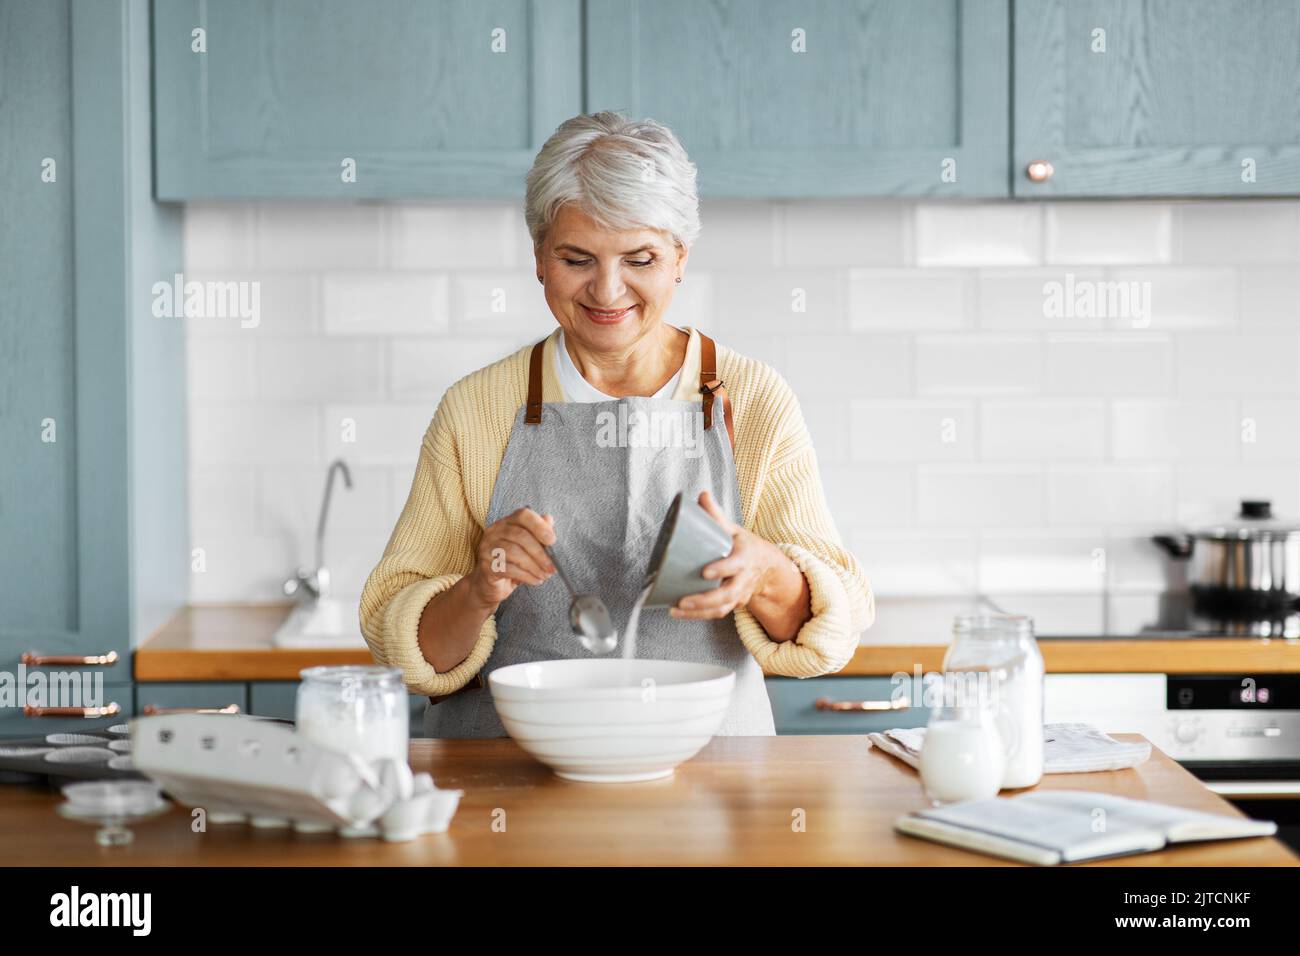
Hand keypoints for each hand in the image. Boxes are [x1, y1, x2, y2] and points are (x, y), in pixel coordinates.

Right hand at [466, 507, 555, 609]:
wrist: (489, 585)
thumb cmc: (512, 563)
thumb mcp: (527, 547)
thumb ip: (538, 533)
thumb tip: (549, 519)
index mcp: (506, 523)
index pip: (523, 515)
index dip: (539, 526)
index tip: (552, 541)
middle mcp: (494, 532)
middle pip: (520, 535)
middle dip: (540, 552)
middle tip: (552, 566)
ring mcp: (487, 548)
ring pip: (514, 552)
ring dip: (534, 566)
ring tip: (545, 575)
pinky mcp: (486, 566)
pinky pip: (509, 569)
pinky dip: (526, 576)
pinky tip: (535, 580)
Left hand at [670, 490, 783, 620]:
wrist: (766, 568)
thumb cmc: (744, 546)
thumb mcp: (734, 529)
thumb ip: (716, 516)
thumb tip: (701, 495)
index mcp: (745, 558)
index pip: (735, 565)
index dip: (722, 569)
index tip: (705, 572)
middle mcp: (743, 579)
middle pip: (727, 594)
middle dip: (705, 600)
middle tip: (683, 600)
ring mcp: (739, 594)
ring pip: (721, 608)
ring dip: (698, 612)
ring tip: (676, 609)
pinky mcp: (732, 604)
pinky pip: (716, 613)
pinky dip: (698, 616)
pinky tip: (679, 613)